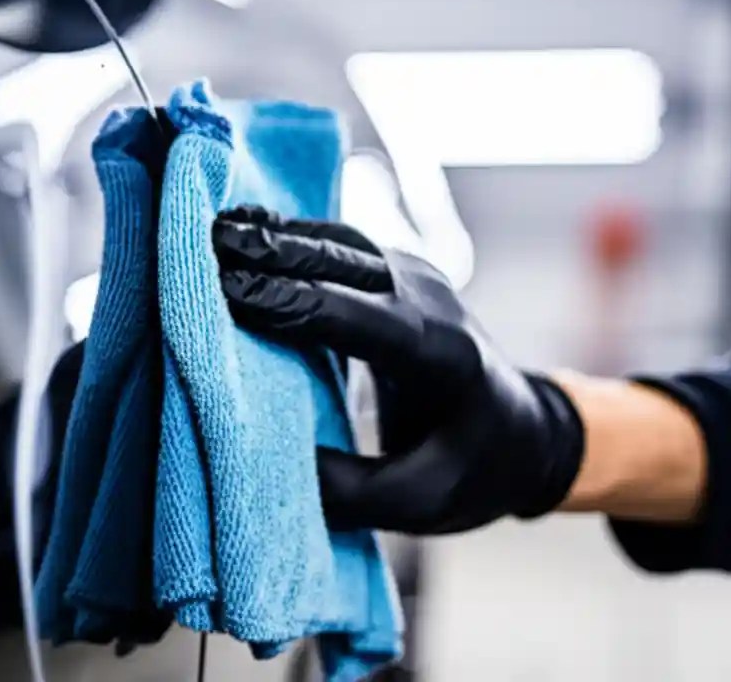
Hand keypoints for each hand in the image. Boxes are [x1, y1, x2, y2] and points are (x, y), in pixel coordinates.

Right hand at [211, 205, 584, 533]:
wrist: (526, 432)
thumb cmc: (473, 470)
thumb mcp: (419, 502)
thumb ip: (347, 490)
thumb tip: (265, 459)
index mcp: (439, 355)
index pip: (348, 315)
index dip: (282, 301)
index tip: (222, 291)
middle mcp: (430, 300)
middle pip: (339, 261)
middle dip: (269, 251)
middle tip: (204, 242)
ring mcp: (418, 277)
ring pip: (339, 241)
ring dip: (277, 234)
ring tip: (215, 228)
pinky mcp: (401, 272)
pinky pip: (342, 244)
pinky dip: (294, 236)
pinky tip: (250, 230)